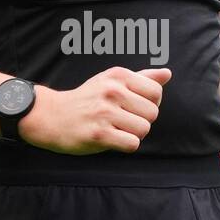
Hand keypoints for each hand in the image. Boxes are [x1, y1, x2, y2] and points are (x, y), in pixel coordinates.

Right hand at [19, 66, 170, 154]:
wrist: (51, 116)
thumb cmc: (87, 99)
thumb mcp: (111, 81)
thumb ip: (141, 78)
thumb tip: (167, 74)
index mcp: (118, 76)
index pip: (156, 92)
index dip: (149, 103)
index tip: (133, 107)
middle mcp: (112, 91)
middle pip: (152, 113)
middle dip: (141, 121)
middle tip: (122, 121)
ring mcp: (105, 112)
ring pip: (144, 129)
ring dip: (133, 134)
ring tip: (116, 129)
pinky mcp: (99, 134)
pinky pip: (132, 144)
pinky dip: (125, 145)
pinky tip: (111, 139)